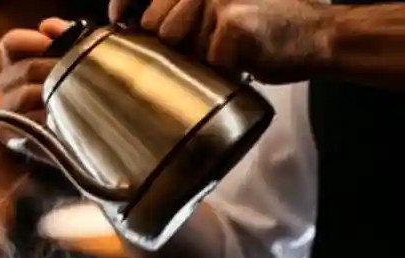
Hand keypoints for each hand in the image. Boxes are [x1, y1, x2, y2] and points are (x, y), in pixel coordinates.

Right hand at [0, 17, 70, 152]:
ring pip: (20, 94)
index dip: (30, 40)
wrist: (88, 138)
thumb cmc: (81, 97)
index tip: (50, 43)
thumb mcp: (76, 60)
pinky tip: (56, 119)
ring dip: (48, 94)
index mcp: (19, 62)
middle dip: (49, 70)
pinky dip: (40, 118)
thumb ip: (65, 37)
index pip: (11, 43)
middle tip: (73, 75)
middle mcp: (7, 85)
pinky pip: (18, 119)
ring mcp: (5, 109)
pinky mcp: (7, 132)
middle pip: (20, 69)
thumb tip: (47, 26)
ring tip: (69, 98)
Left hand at [108, 0, 336, 82]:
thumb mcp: (219, 16)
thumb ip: (186, 18)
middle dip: (173, 46)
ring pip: (177, 43)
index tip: (117, 20)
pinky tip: (245, 60)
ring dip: (198, 58)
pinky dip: (224, 70)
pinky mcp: (231, 23)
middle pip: (156, 26)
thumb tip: (139, 32)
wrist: (320, 36)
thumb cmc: (267, 34)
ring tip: (228, 53)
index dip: (124, 5)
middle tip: (208, 49)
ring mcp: (217, 0)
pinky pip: (207, 61)